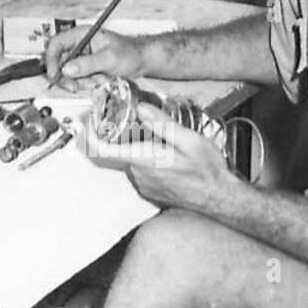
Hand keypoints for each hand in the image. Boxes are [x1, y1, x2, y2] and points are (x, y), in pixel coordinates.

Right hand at [44, 26, 142, 92]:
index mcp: (81, 35)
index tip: (55, 74)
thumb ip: (87, 64)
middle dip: (68, 77)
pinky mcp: (86, 68)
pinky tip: (100, 81)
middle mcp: (79, 45)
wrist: (143, 61)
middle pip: (58, 61)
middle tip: (76, 86)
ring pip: (67, 73)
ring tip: (98, 81)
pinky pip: (77, 79)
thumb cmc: (131, 52)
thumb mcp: (109, 58)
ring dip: (81, 82)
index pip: (56, 44)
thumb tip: (66, 69)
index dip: (51, 59)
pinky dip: (87, 84)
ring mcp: (82, 57)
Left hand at [82, 102, 239, 214]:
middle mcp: (139, 175)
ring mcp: (143, 185)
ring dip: (134, 145)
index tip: (86, 120)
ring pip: (128, 159)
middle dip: (118, 133)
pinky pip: (138, 169)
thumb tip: (142, 109)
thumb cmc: (209, 172)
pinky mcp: (149, 190)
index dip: (88, 134)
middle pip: (115, 150)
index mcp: (144, 160)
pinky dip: (143, 157)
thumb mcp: (190, 140)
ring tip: (154, 134)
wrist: (221, 199)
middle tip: (129, 118)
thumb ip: (163, 124)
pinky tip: (162, 151)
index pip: (102, 150)